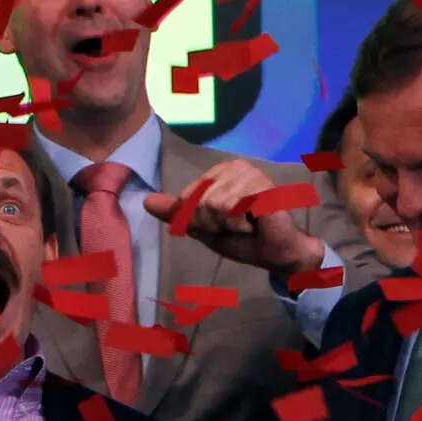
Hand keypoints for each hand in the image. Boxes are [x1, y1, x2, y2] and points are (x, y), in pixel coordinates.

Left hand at [145, 160, 327, 277]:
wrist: (275, 253)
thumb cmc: (241, 238)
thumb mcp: (202, 227)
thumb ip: (177, 213)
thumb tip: (146, 201)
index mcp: (220, 172)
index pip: (186, 197)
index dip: (198, 219)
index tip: (219, 225)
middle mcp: (235, 167)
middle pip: (199, 200)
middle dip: (212, 222)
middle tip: (234, 226)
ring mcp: (251, 174)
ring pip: (214, 203)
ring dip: (226, 224)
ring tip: (244, 225)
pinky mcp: (263, 186)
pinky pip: (232, 207)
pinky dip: (238, 223)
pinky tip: (253, 223)